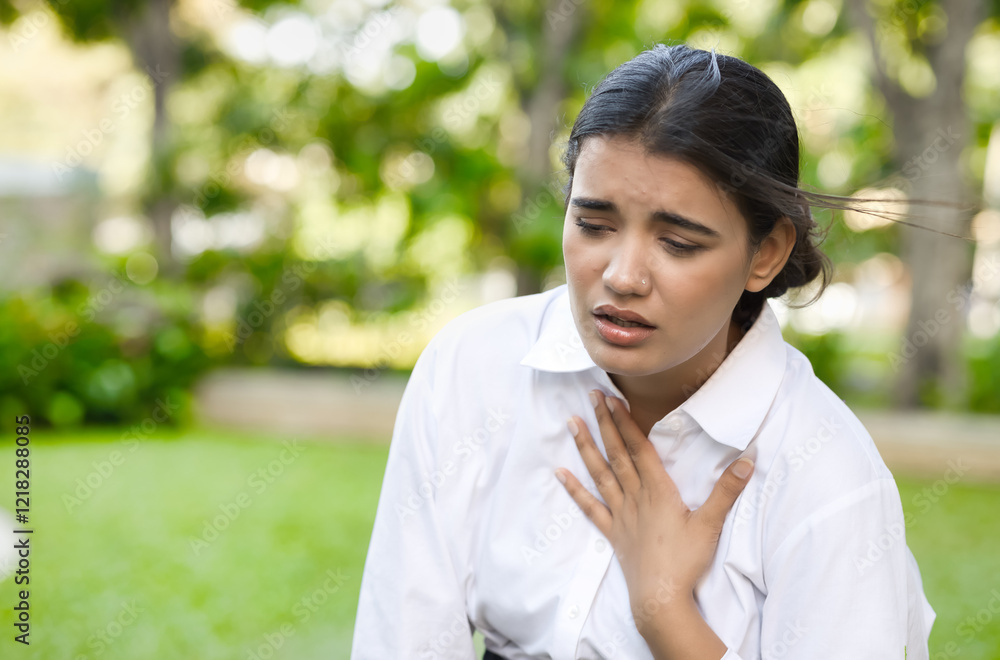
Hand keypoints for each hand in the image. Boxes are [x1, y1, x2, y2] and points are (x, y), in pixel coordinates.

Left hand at [556, 389, 753, 633]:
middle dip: (604, 423)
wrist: (660, 599)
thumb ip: (727, 490)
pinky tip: (560, 473)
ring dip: (586, 447)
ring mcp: (620, 515)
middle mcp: (635, 498)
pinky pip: (590, 507)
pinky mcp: (612, 533)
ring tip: (572, 422)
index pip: (639, 448)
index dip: (626, 422)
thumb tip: (748, 460)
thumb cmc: (686, 562)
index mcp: (658, 491)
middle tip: (591, 396)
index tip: (614, 399)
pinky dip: (574, 490)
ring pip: (600, 474)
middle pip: (617, 454)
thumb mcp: (711, 523)